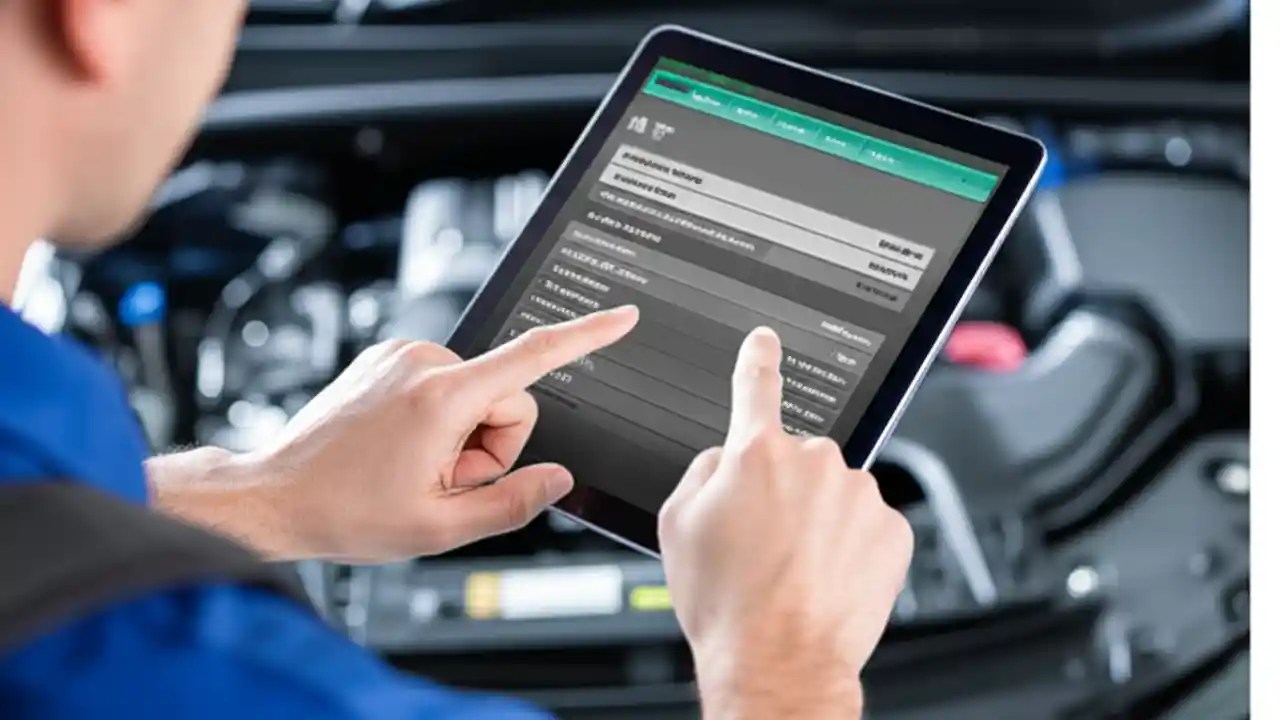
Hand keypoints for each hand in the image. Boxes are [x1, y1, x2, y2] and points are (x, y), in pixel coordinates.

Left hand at [151, 306, 637, 562]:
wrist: (273, 496)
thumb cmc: (344, 512)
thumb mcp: (439, 529)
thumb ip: (511, 503)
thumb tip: (556, 479)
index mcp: (442, 397)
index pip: (534, 356)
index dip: (588, 335)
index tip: (622, 316)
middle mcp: (422, 362)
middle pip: (506, 397)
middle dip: (490, 445)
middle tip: (442, 481)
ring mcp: (399, 356)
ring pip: (476, 393)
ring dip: (461, 435)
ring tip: (414, 468)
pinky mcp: (386, 359)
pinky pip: (443, 384)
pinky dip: (437, 418)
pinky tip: (399, 449)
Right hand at [658, 327, 913, 719]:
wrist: (778, 661)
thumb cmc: (725, 603)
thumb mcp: (677, 526)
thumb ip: (702, 473)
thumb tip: (725, 461)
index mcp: (755, 454)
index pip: (756, 386)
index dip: (758, 358)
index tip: (766, 340)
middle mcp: (813, 463)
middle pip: (796, 460)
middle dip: (782, 490)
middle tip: (763, 542)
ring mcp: (858, 495)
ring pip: (835, 493)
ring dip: (819, 519)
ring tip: (794, 569)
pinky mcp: (892, 530)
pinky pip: (867, 525)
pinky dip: (850, 546)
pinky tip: (825, 577)